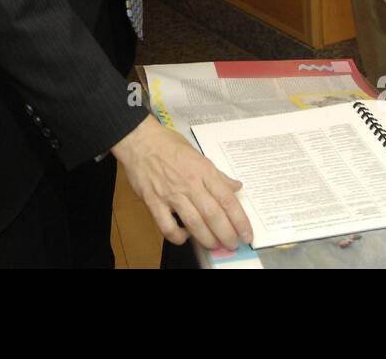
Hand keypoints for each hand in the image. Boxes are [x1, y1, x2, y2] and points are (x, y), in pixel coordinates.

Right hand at [111, 115, 253, 250]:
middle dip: (226, 234)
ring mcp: (171, 194)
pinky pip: (167, 226)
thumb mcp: (197, 154)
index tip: (247, 234)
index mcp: (203, 170)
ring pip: (194, 223)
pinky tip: (184, 236)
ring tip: (214, 245)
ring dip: (207, 238)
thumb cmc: (168, 144)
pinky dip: (177, 236)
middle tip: (232, 245)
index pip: (227, 199)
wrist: (138, 139)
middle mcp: (190, 183)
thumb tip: (235, 187)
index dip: (239, 220)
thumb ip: (217, 174)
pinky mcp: (154, 201)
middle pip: (213, 215)